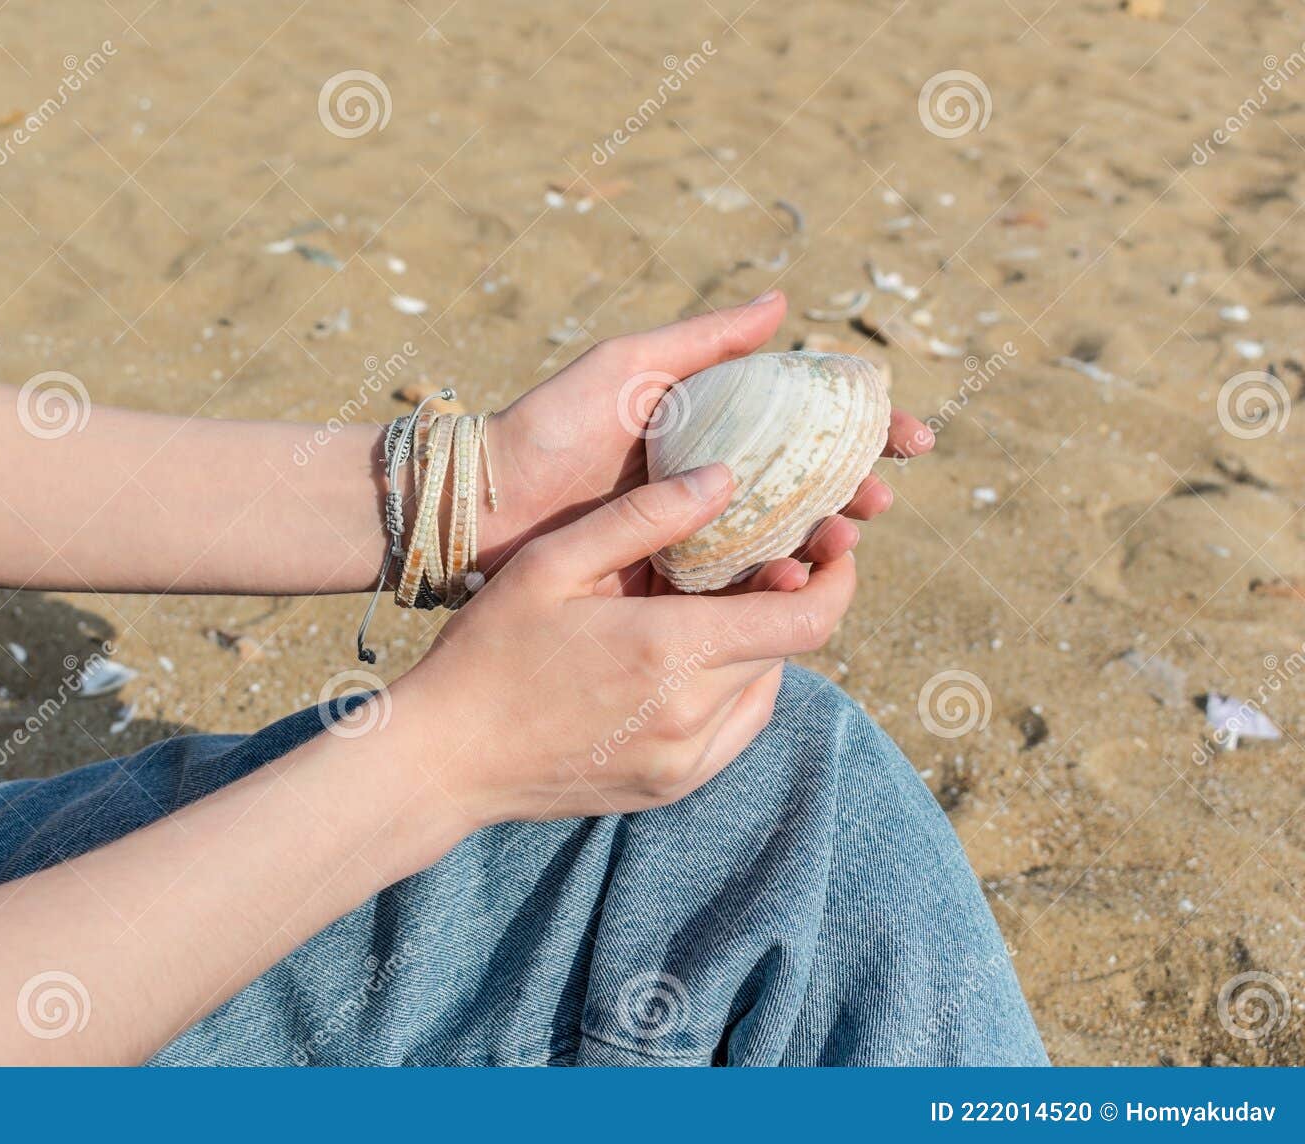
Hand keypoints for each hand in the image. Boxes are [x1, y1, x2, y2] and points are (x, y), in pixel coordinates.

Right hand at [397, 463, 855, 824]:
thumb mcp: (555, 562)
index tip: (836, 545)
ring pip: (764, 692)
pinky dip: (733, 691)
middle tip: (764, 558)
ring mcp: (685, 762)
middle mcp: (693, 715)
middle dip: (789, 600)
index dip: (838, 579)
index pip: (806, 618)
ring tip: (717, 609)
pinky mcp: (671, 787)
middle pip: (786, 650)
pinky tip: (692, 663)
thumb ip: (646, 516)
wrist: (444, 759)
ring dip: (759, 647)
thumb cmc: (489, 650)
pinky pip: (734, 733)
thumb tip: (728, 478)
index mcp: (671, 651)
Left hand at [482, 292, 933, 590]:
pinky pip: (738, 586)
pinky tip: (792, 585)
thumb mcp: (624, 368)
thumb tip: (784, 303)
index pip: (809, 423)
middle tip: (877, 503)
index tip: (912, 439)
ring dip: (824, 542)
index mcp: (713, 424)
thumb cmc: (547, 427)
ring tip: (841, 543)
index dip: (867, 429)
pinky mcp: (676, 583)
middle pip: (810, 487)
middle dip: (856, 493)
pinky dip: (772, 586)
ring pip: (784, 539)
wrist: (485, 508)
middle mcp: (715, 480)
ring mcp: (698, 534)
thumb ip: (702, 341)